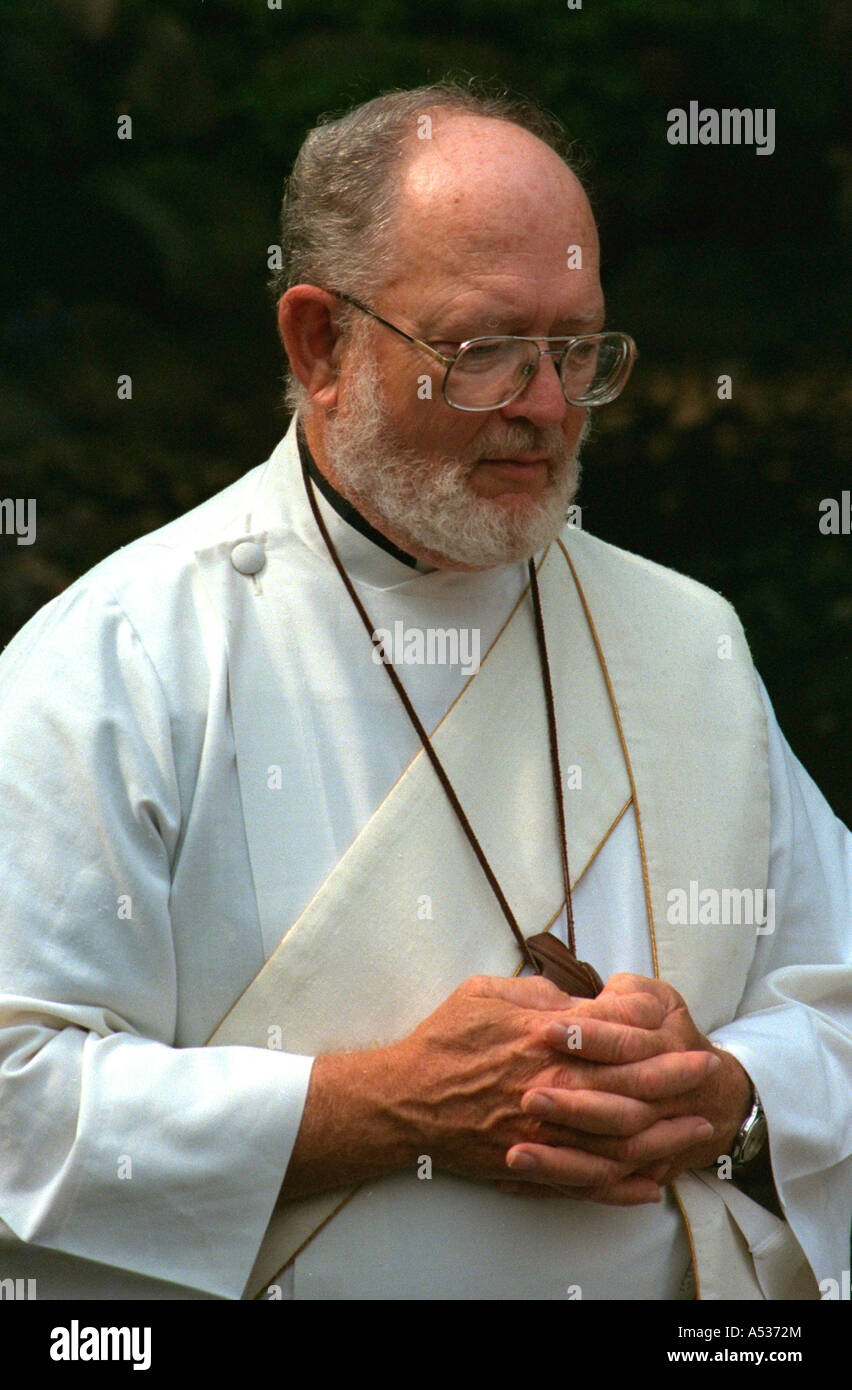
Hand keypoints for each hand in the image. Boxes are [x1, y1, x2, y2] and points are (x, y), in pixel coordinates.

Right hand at [388, 973, 721, 1202]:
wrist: (402, 1101)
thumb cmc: (441, 1041)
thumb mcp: (484, 992)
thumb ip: (536, 992)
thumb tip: (575, 998)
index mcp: (543, 1039)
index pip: (614, 1032)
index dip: (651, 1029)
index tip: (677, 1024)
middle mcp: (552, 1087)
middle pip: (629, 1084)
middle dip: (674, 1077)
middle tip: (707, 1070)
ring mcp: (545, 1132)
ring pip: (618, 1139)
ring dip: (663, 1134)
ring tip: (697, 1129)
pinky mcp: (531, 1165)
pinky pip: (586, 1182)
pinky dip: (621, 1186)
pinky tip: (649, 1184)